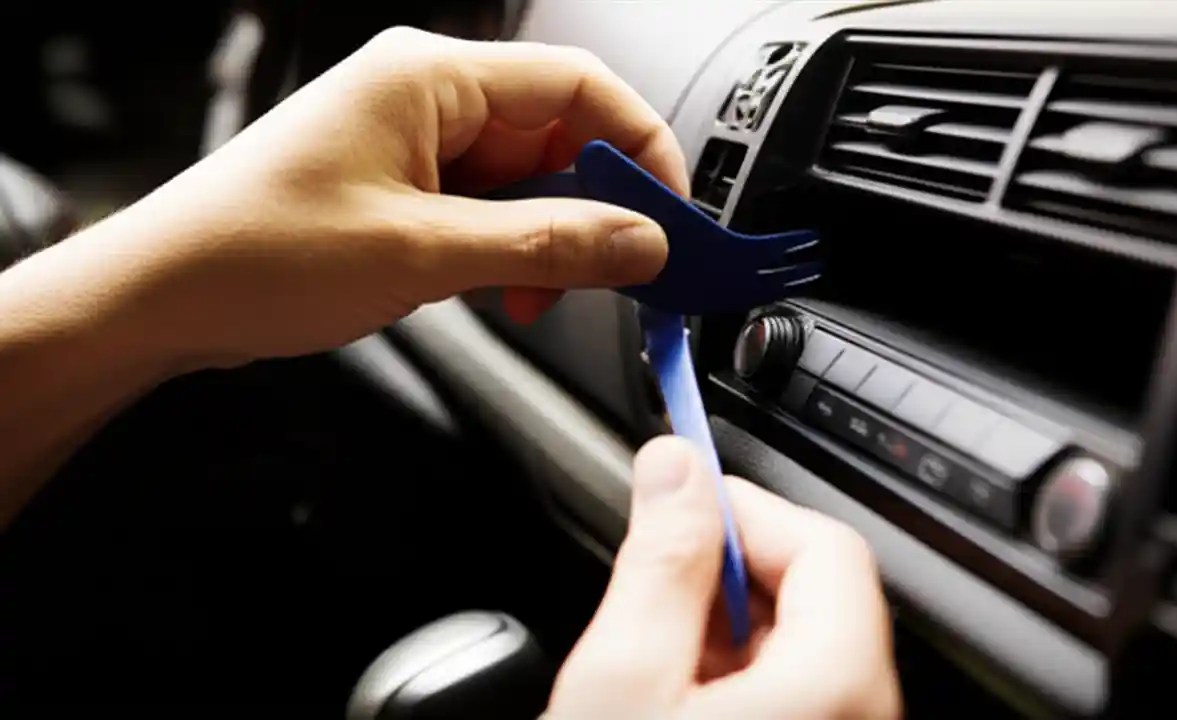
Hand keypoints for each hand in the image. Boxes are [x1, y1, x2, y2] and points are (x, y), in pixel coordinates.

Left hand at [74, 27, 685, 368]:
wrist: (164, 297)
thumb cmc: (257, 253)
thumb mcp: (425, 253)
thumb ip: (548, 245)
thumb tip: (639, 241)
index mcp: (431, 76)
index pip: (580, 86)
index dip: (641, 149)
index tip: (672, 215)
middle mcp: (426, 97)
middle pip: (559, 135)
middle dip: (596, 207)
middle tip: (624, 270)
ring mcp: (413, 143)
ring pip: (528, 181)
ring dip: (552, 241)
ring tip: (544, 296)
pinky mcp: (402, 188)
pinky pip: (488, 210)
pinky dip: (512, 253)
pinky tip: (506, 293)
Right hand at [546, 437, 901, 719]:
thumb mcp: (623, 679)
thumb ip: (659, 562)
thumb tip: (676, 469)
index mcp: (836, 681)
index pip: (825, 541)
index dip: (744, 509)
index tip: (678, 505)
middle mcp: (864, 713)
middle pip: (817, 592)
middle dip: (728, 573)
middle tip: (653, 592)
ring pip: (801, 645)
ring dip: (726, 630)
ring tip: (654, 665)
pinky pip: (796, 695)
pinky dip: (737, 679)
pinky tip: (675, 703)